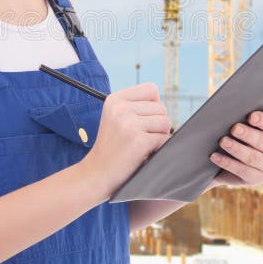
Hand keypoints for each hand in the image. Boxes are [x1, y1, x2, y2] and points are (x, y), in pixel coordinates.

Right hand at [80, 82, 170, 200]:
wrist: (96, 173)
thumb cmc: (112, 147)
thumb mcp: (116, 118)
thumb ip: (136, 107)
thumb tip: (164, 107)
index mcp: (115, 99)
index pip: (151, 89)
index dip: (154, 105)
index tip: (143, 120)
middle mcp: (121, 108)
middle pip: (161, 107)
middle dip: (158, 124)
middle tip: (140, 137)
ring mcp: (129, 124)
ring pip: (165, 122)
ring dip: (159, 136)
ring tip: (142, 145)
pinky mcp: (138, 141)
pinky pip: (164, 139)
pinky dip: (158, 148)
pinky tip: (143, 154)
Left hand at [205, 111, 262, 189]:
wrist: (233, 160)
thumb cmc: (239, 135)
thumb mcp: (244, 126)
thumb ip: (241, 118)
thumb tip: (228, 108)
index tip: (251, 116)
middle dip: (248, 135)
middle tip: (234, 128)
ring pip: (253, 157)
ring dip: (237, 149)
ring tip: (223, 141)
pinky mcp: (256, 178)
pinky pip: (242, 170)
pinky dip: (227, 162)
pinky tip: (214, 156)